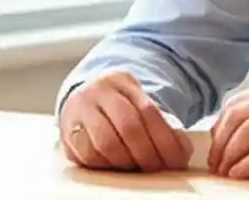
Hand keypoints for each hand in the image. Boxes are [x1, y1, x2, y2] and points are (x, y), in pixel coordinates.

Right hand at [58, 70, 192, 171]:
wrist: (81, 98)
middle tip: (157, 167)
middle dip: (148, 153)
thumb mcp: (136, 103)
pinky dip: (106, 164)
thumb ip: (158, 122)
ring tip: (137, 167)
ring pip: (107, 142)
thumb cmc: (116, 107)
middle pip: (129, 126)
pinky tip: (115, 164)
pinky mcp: (66, 131)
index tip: (177, 159)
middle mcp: (99, 91)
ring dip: (127, 161)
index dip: (165, 139)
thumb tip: (181, 148)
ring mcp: (79, 109)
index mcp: (123, 81)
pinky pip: (88, 154)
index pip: (149, 111)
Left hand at [206, 74, 248, 178]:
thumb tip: (246, 128)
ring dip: (229, 156)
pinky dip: (246, 167)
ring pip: (246, 134)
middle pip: (236, 117)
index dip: (221, 126)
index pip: (238, 102)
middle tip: (216, 161)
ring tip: (226, 171)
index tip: (217, 143)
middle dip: (220, 142)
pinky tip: (240, 175)